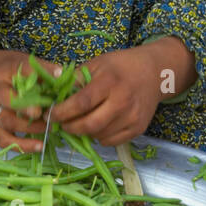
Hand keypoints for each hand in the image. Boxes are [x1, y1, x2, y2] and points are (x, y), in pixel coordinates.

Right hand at [0, 45, 63, 152]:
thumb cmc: (4, 69)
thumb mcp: (20, 61)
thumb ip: (40, 69)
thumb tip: (62, 74)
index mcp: (5, 72)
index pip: (22, 69)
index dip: (38, 75)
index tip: (56, 77)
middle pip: (8, 101)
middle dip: (28, 108)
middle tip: (45, 112)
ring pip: (8, 122)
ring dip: (31, 127)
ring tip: (50, 128)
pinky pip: (5, 140)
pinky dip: (22, 146)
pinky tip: (39, 146)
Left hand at [49, 37, 195, 146]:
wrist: (155, 73)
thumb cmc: (121, 66)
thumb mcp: (97, 64)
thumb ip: (75, 79)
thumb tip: (52, 95)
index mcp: (109, 82)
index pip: (81, 103)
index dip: (62, 111)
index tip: (50, 114)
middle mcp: (123, 101)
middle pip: (89, 125)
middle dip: (69, 127)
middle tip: (61, 123)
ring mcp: (132, 117)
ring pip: (98, 135)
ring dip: (83, 132)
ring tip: (77, 123)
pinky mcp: (138, 129)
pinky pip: (110, 141)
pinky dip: (98, 137)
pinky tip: (96, 125)